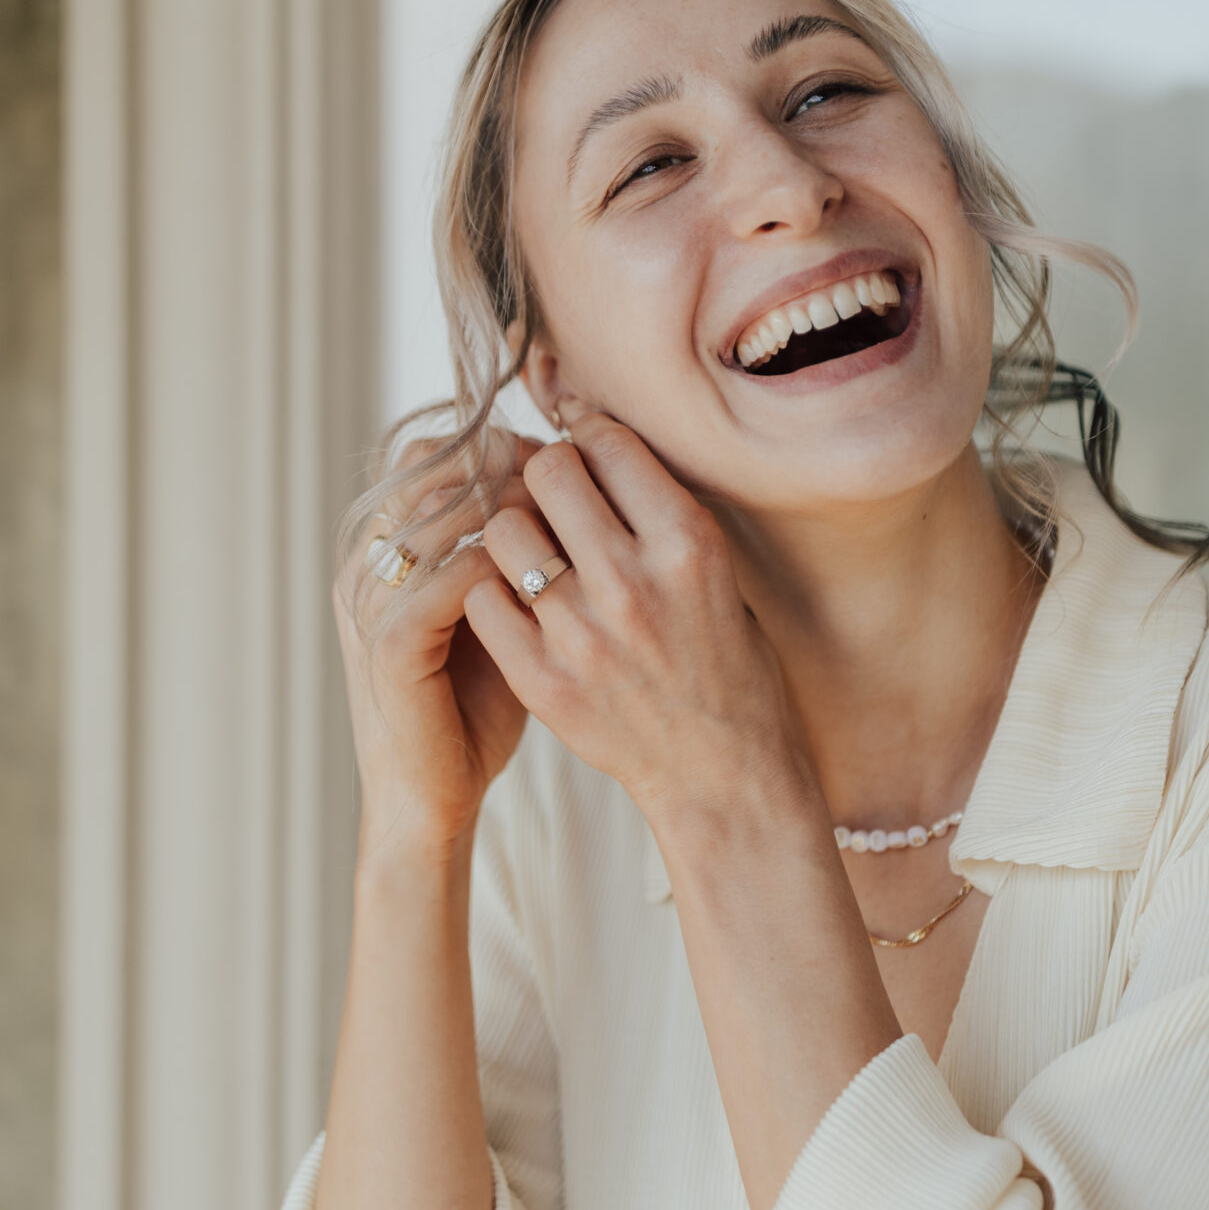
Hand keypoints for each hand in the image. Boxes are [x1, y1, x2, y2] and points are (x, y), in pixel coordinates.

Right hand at [334, 437, 548, 868]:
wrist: (429, 800)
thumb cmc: (469, 709)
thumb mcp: (490, 614)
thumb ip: (507, 555)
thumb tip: (566, 491)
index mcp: (380, 553)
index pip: (426, 458)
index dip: (490, 446)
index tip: (553, 456)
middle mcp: (364, 567)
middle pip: (426, 470)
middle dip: (499, 462)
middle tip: (562, 472)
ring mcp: (371, 604)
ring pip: (436, 514)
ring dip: (504, 506)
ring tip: (562, 516)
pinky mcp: (390, 647)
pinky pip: (447, 578)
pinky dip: (498, 565)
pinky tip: (545, 572)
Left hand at [464, 405, 814, 839]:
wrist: (724, 773)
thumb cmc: (725, 663)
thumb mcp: (717, 571)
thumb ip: (654, 511)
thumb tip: (588, 440)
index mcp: (687, 544)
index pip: (608, 443)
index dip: (590, 436)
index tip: (586, 448)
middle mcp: (632, 583)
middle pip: (548, 472)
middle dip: (548, 474)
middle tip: (555, 499)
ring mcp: (581, 635)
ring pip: (504, 530)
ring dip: (516, 531)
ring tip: (537, 554)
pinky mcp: (542, 681)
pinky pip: (483, 600)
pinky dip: (495, 594)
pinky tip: (521, 605)